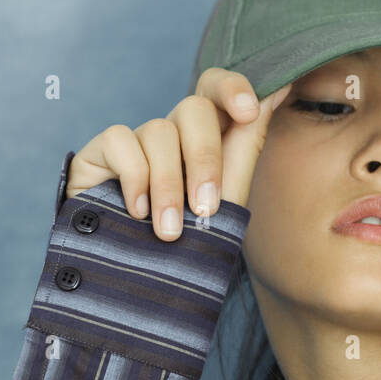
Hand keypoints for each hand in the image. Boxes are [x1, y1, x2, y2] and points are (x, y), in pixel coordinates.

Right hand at [65, 69, 291, 239]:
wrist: (134, 292)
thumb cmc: (184, 248)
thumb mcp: (225, 200)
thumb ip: (248, 144)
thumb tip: (279, 88)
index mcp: (204, 141)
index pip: (216, 90)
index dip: (232, 88)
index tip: (249, 111)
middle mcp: (171, 135)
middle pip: (194, 108)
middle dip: (205, 158)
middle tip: (205, 208)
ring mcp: (135, 142)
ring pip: (159, 130)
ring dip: (169, 185)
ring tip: (168, 232)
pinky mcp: (101, 152)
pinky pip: (121, 140)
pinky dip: (135, 179)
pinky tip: (136, 213)